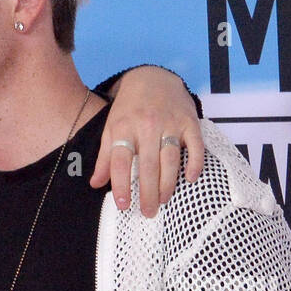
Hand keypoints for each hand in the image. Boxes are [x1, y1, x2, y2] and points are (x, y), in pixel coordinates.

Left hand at [91, 67, 204, 217]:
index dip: (121, 186)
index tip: (123, 206)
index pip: (120, 162)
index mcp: (124, 128)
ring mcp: (170, 123)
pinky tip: (190, 179)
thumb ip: (104, 158)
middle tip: (148, 212)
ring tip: (163, 201)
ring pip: (170, 159)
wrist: (153, 78)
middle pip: (148, 166)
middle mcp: (147, 126)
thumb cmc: (129, 109)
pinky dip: (194, 163)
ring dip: (168, 184)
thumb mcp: (111, 129)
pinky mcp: (189, 121)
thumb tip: (95, 184)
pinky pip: (195, 145)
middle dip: (148, 193)